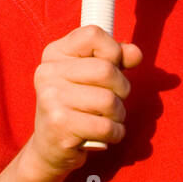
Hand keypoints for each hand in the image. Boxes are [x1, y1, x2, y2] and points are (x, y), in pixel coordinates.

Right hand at [23, 25, 142, 181]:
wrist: (51, 147)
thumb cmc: (78, 106)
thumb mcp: (95, 76)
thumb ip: (117, 59)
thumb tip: (135, 54)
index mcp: (55, 53)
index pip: (93, 34)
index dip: (113, 51)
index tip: (111, 66)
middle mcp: (47, 72)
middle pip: (107, 70)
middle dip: (121, 89)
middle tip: (112, 101)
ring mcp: (50, 98)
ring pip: (109, 100)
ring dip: (118, 114)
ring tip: (105, 119)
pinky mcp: (59, 125)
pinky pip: (106, 126)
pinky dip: (115, 133)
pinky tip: (105, 135)